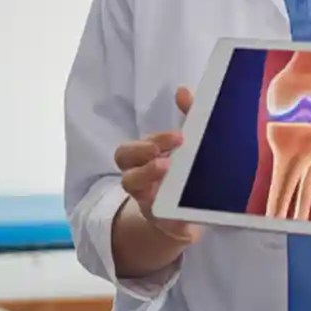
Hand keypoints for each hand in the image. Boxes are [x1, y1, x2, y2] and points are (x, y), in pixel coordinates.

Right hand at [113, 86, 202, 244]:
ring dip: (145, 174)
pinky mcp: (160, 219)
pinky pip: (158, 215)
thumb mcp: (187, 145)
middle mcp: (138, 176)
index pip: (134, 145)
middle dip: (141, 151)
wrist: (187, 214)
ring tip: (166, 169)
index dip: (154, 138)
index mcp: (143, 157)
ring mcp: (145, 198)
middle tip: (164, 151)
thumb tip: (182, 91)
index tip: (179, 137)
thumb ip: (187, 116)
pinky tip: (183, 207)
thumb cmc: (182, 171)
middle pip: (123, 159)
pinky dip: (168, 210)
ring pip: (130, 185)